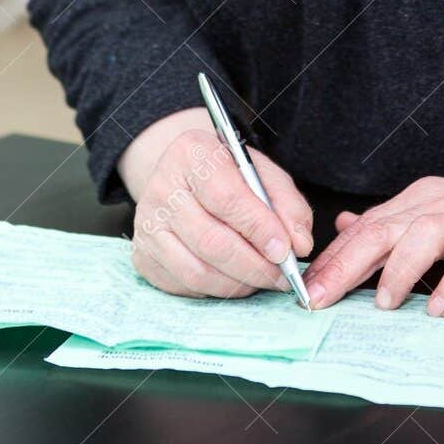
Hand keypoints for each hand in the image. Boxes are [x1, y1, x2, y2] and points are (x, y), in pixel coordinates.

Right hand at [121, 108, 313, 298]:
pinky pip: (186, 285)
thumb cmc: (227, 174)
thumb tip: (300, 244)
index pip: (226, 198)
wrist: (183, 178)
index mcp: (191, 154)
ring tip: (265, 279)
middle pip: (211, 240)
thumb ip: (286, 203)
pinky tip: (238, 280)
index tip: (286, 249)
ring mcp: (148, 225)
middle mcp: (161, 188)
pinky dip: (219, 290)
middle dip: (255, 265)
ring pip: (198, 270)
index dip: (258, 227)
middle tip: (282, 276)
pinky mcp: (144, 256)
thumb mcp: (261, 172)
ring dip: (240, 283)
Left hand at [303, 164, 443, 315]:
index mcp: (419, 201)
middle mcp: (440, 206)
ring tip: (383, 304)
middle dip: (345, 266)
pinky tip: (440, 309)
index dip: (332, 258)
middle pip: (383, 230)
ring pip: (424, 236)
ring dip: (398, 271)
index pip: (365, 228)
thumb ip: (393, 222)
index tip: (303, 288)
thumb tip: (345, 226)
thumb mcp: (438, 211)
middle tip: (319, 299)